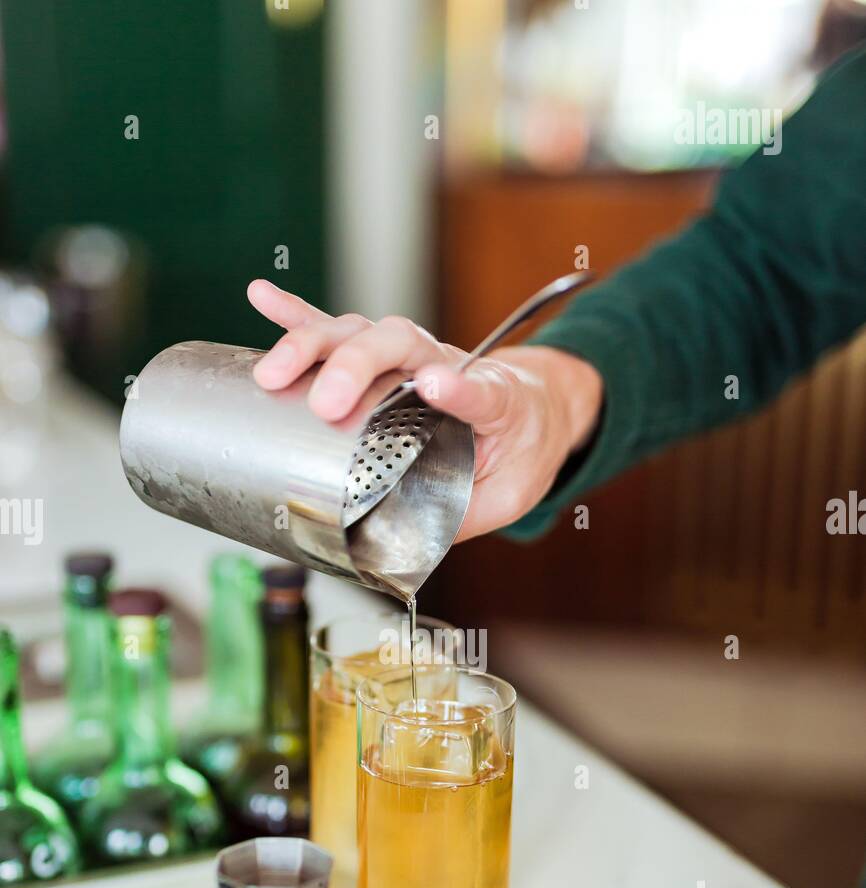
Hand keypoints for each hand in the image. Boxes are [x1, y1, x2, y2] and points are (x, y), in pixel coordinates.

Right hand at [247, 280, 602, 539]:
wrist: (535, 408)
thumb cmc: (520, 450)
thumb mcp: (512, 495)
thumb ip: (467, 515)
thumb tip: (408, 544)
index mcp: (494, 401)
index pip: (479, 389)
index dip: (458, 387)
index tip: (431, 384)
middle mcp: (445, 365)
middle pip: (399, 342)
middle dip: (356, 365)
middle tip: (327, 404)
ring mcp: (409, 356)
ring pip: (360, 331)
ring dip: (313, 344)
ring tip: (274, 373)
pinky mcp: (382, 359)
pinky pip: (335, 328)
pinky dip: (297, 312)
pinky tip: (262, 297)